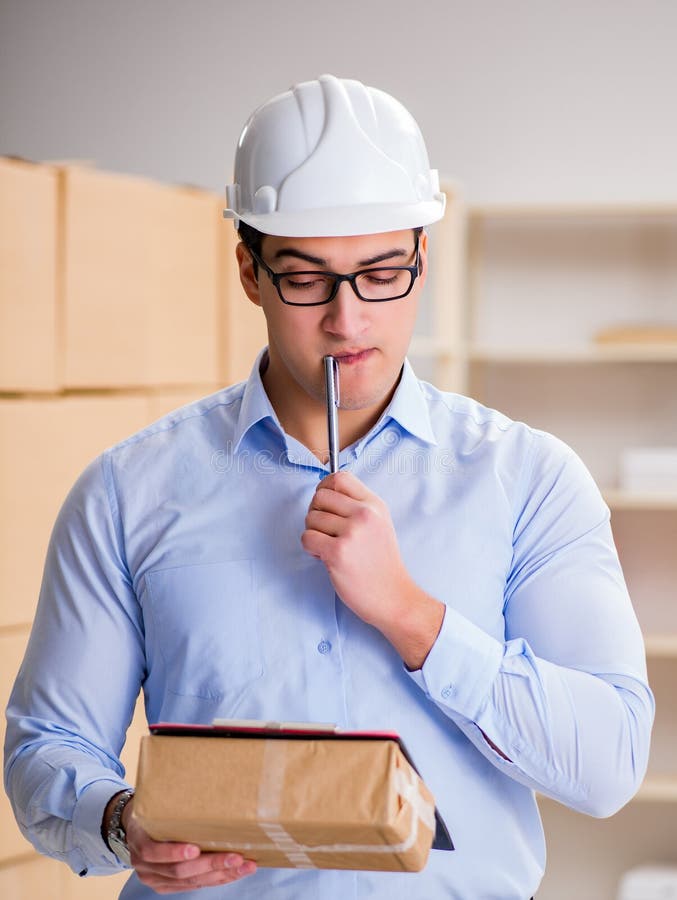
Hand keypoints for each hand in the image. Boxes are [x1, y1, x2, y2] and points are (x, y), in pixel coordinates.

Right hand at [123, 798, 255, 893]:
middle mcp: (145, 865)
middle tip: (235, 857)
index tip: (195, 848)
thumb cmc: (153, 810)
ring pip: (190, 881)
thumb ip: (172, 799)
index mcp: (139, 840)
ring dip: (220, 875)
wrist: (136, 827)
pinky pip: (193, 886)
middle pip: (178, 870)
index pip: (153, 851)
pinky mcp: (165, 886)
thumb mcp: (154, 802)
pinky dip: (215, 880)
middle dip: (210, 864)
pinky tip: (233, 873)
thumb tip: (206, 775)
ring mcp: (155, 878)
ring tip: (243, 867)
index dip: (174, 852)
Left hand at [302, 471, 443, 668]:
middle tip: (324, 530)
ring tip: (330, 547)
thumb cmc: (381, 562)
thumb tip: (324, 493)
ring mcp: (351, 533)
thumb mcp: (379, 523)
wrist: (393, 596)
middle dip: (315, 512)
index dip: (324, 487)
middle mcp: (364, 514)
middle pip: (320, 496)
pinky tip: (325, 557)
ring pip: (311, 518)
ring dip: (313, 533)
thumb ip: (357, 506)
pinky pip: (307, 538)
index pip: (340, 477)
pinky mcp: (337, 553)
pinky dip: (310, 549)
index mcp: (374, 505)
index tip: (324, 502)